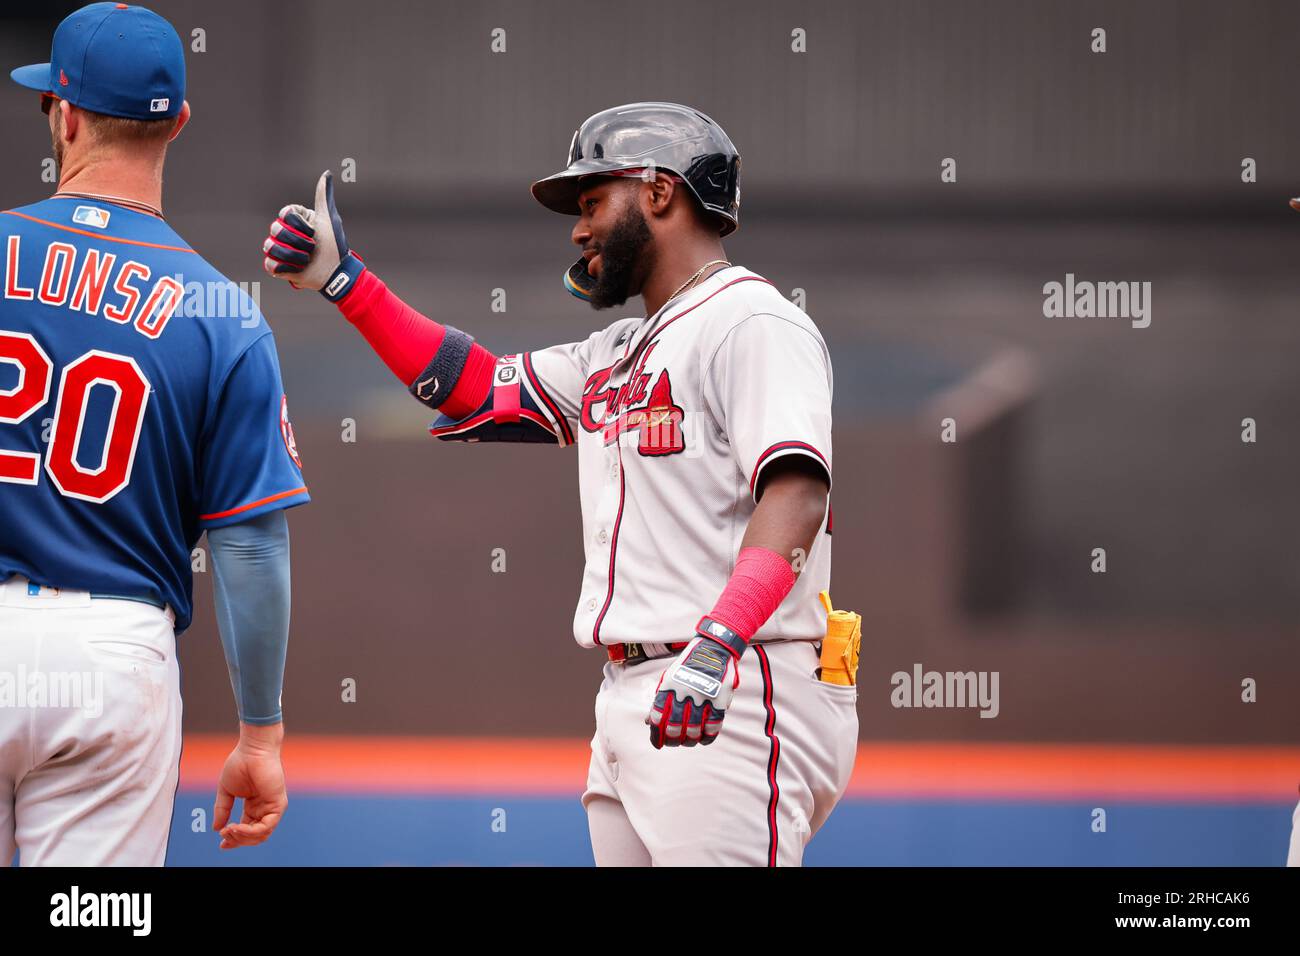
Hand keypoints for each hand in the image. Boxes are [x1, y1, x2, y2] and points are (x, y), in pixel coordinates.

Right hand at [213, 722, 286, 849]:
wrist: (252, 750)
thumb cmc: (241, 764)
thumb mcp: (226, 792)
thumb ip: (222, 810)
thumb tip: (216, 829)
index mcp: (254, 805)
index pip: (246, 829)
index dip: (234, 838)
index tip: (221, 843)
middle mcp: (264, 808)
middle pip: (254, 836)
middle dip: (237, 840)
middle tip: (223, 838)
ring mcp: (273, 807)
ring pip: (261, 834)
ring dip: (242, 836)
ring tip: (229, 830)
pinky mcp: (278, 804)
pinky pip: (266, 826)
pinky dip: (250, 830)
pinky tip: (237, 826)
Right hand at [262, 170, 364, 299]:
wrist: (335, 272)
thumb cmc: (334, 245)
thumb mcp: (328, 219)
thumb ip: (324, 196)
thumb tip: (326, 173)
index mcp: (294, 220)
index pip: (284, 214)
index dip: (299, 225)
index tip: (313, 231)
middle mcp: (284, 232)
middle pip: (276, 229)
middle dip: (298, 241)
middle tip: (311, 248)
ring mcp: (279, 249)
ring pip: (270, 246)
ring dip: (293, 255)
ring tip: (306, 260)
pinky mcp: (277, 267)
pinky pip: (270, 264)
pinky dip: (285, 268)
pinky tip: (298, 268)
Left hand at [646, 618, 747, 748]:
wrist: (714, 648)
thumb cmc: (687, 666)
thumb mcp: (669, 678)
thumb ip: (659, 700)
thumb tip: (648, 722)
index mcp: (668, 687)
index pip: (658, 717)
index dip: (656, 734)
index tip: (658, 743)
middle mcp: (684, 693)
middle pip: (675, 727)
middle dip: (672, 740)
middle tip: (673, 743)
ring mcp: (702, 697)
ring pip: (694, 730)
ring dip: (689, 741)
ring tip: (688, 742)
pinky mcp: (718, 701)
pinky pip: (713, 726)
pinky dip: (707, 737)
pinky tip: (703, 739)